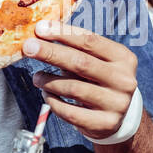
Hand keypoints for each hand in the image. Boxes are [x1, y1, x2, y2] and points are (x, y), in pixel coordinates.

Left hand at [26, 20, 137, 139]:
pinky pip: (70, 112)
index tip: (40, 29)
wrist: (119, 116)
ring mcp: (116, 103)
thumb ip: (75, 49)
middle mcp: (124, 80)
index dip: (63, 34)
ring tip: (37, 77)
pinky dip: (53, 102)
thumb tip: (41, 34)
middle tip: (28, 48)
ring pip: (73, 88)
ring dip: (49, 81)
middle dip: (51, 53)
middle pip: (81, 63)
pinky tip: (47, 95)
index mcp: (123, 58)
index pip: (90, 41)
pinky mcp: (105, 124)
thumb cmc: (100, 80)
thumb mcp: (97, 61)